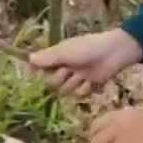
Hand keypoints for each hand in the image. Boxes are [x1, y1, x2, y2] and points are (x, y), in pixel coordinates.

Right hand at [27, 28, 142, 96]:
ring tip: (84, 76)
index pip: (41, 66)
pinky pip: (80, 94)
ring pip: (66, 90)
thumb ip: (48, 58)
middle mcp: (65, 67)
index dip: (36, 72)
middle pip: (52, 82)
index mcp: (58, 57)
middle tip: (70, 71)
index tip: (32, 76)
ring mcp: (77, 77)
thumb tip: (28, 59)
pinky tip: (92, 82)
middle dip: (60, 79)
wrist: (114, 53)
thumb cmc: (88, 48)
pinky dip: (86, 89)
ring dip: (74, 84)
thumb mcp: (65, 52)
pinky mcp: (88, 85)